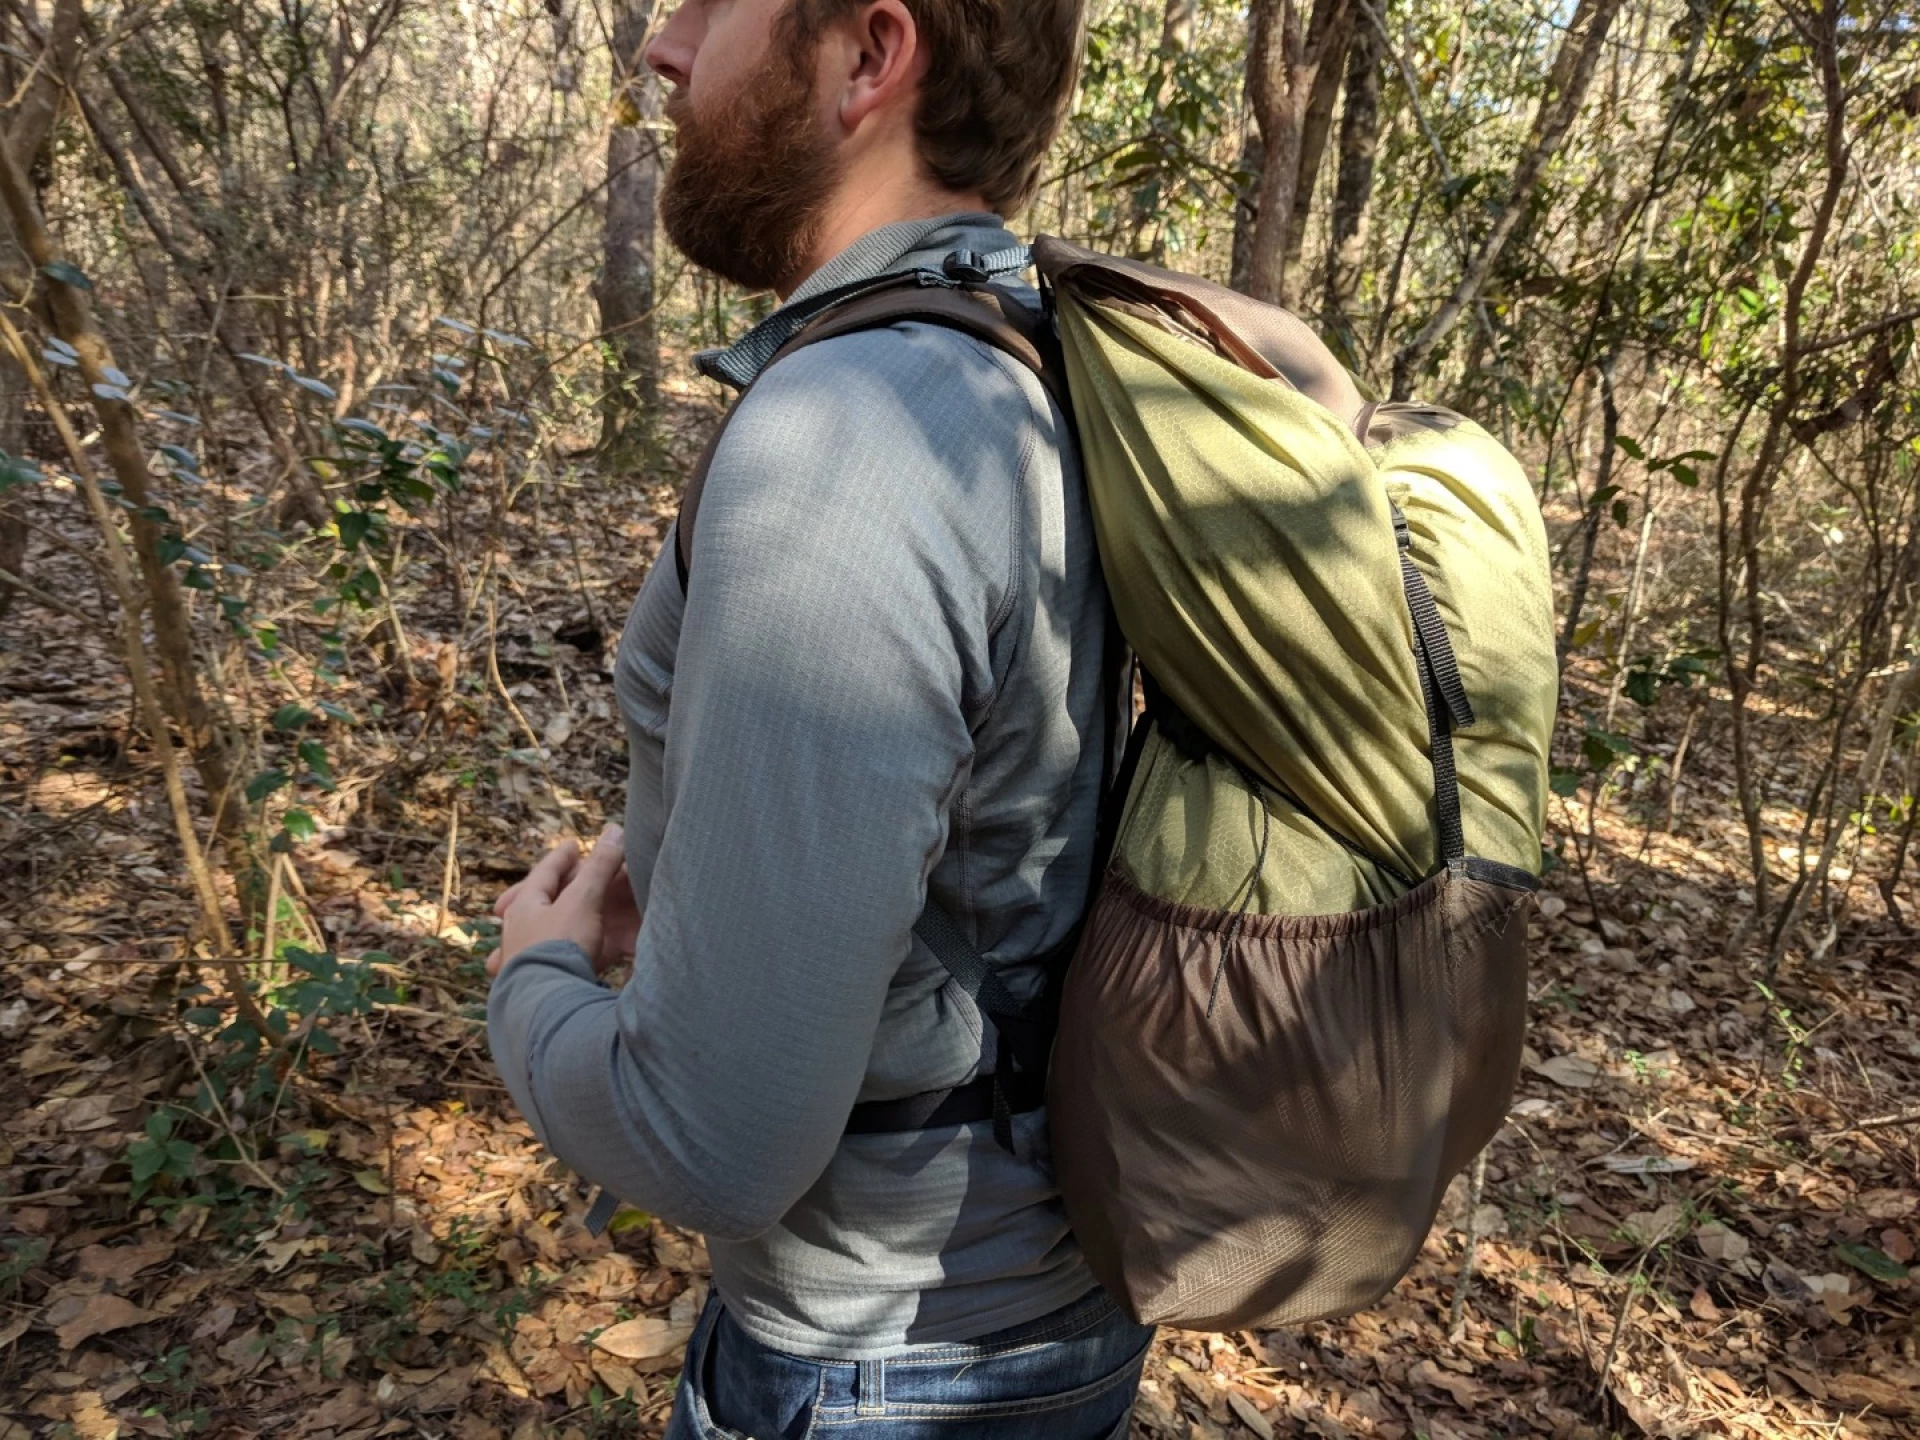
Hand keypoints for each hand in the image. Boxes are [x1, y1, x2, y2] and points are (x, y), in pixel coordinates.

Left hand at [491, 825, 636, 977]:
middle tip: (561, 878)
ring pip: (539, 932)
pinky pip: (551, 960)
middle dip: (551, 889)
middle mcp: (520, 929)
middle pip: (538, 902)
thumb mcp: (584, 900)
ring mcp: (526, 957)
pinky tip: (565, 960)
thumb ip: (600, 866)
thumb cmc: (561, 945)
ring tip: (559, 920)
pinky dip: (561, 953)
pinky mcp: (538, 982)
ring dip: (552, 923)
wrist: (548, 1005)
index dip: (563, 857)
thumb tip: (614, 830)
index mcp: (526, 905)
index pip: (545, 872)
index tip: (572, 845)